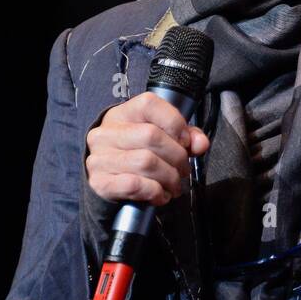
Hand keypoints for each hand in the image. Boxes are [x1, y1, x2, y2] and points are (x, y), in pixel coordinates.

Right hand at [84, 91, 209, 205]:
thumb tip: (200, 143)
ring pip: (145, 162)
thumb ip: (185, 136)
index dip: (174, 122)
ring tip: (174, 184)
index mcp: (124, 113)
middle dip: (177, 156)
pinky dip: (155, 192)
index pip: (150, 104)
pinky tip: (160, 194)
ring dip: (169, 178)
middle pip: (152, 136)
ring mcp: (100, 157)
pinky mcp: (100, 182)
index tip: (185, 141)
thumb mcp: (160, 137)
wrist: (107, 178)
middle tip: (183, 169)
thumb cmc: (137, 153)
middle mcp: (107, 132)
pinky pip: (134, 185)